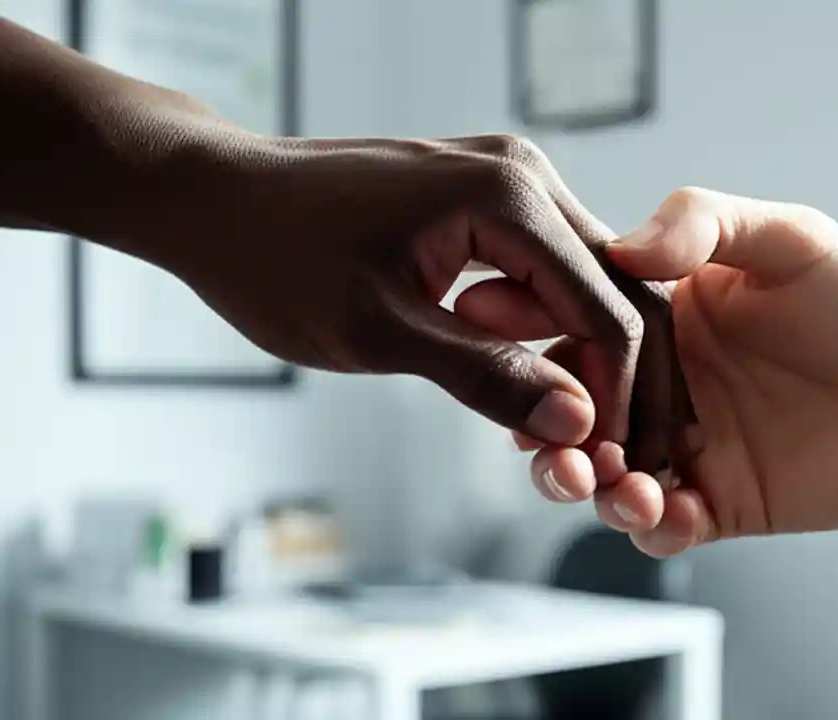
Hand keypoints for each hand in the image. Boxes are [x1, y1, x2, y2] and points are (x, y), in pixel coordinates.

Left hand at [133, 129, 684, 449]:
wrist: (216, 199)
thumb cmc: (276, 258)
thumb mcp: (380, 334)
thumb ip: (487, 375)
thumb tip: (576, 424)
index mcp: (508, 197)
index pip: (608, 309)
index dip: (617, 398)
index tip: (608, 466)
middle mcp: (522, 174)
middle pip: (618, 289)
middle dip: (620, 378)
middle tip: (613, 458)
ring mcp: (507, 178)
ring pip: (586, 282)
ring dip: (583, 356)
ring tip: (561, 428)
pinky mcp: (486, 196)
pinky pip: (546, 266)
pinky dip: (548, 326)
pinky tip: (533, 377)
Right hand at [526, 188, 837, 555]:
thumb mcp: (789, 237)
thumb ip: (703, 223)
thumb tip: (619, 247)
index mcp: (662, 313)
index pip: (572, 318)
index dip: (526, 324)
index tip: (490, 329)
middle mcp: (663, 381)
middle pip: (569, 408)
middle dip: (543, 427)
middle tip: (548, 440)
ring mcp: (689, 445)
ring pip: (602, 475)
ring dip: (587, 485)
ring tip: (612, 485)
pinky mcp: (721, 500)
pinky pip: (663, 525)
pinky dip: (650, 527)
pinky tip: (668, 512)